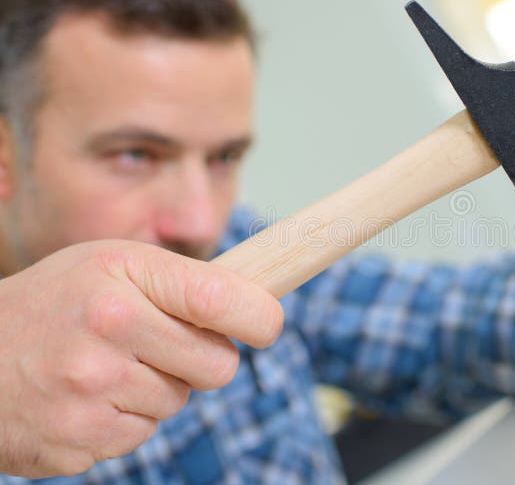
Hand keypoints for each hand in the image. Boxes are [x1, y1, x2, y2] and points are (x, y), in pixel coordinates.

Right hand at [0, 240, 282, 476]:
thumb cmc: (57, 302)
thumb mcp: (113, 265)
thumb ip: (183, 281)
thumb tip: (260, 308)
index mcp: (122, 279)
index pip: (221, 300)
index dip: (260, 317)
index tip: (266, 325)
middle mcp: (107, 333)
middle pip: (218, 367)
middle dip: (204, 359)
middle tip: (166, 345)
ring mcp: (90, 393)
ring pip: (179, 403)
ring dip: (158, 388)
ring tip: (109, 365)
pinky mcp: (77, 441)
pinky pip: (141, 435)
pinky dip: (125, 419)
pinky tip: (89, 396)